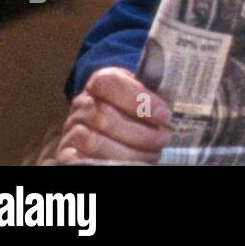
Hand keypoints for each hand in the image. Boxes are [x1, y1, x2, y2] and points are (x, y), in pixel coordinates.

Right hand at [55, 67, 172, 163]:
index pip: (111, 83)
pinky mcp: (67, 153)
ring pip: (95, 143)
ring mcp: (72, 129)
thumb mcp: (141, 89)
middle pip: (106, 118)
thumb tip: (177, 104)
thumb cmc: (132, 103)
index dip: (138, 99)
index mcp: (100, 81)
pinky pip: (83, 162)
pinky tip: (133, 164)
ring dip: (130, 152)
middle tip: (164, 138)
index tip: (164, 114)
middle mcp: (81, 104)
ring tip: (154, 153)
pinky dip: (110, 164)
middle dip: (140, 132)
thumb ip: (153, 92)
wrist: (105, 114)